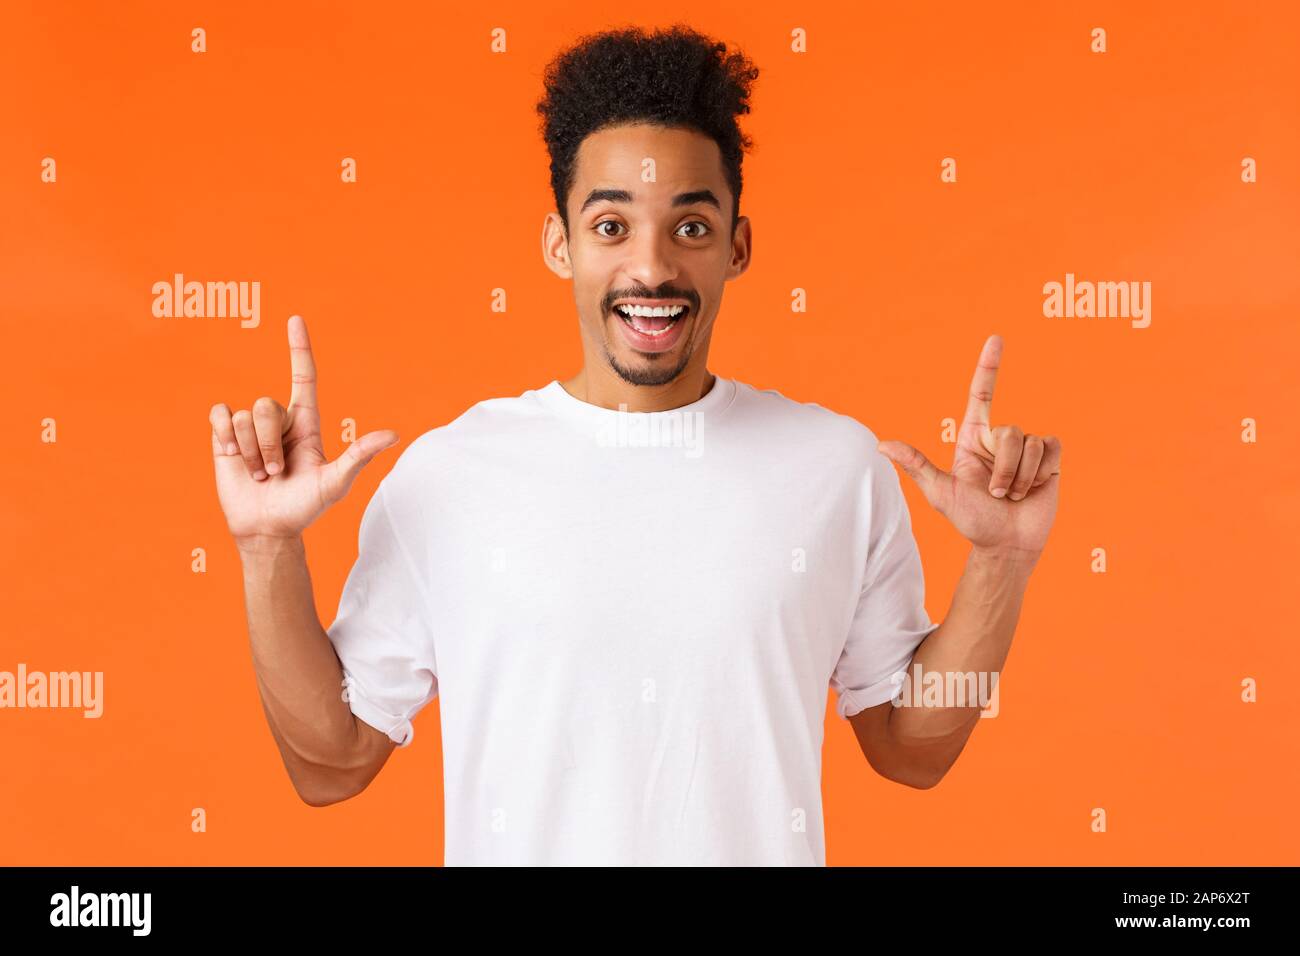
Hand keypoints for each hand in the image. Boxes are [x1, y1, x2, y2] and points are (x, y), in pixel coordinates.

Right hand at [209, 314, 399, 545]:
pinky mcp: (225, 437)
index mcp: (307, 423)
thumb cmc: (305, 507)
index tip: (295, 320)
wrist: (267, 528)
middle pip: (267, 405)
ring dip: (251, 452)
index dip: (300, 348)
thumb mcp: (335, 483)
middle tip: (276, 473)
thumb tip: (394, 435)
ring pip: (243, 416)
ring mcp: (251, 428)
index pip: (304, 376)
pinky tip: (233, 458)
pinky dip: (225, 437)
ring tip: (260, 474)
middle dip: (269, 445)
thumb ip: (360, 456)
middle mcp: (279, 421)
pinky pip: (220, 415)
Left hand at [876, 334, 1060, 558]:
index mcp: (973, 439)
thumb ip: (916, 465)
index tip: (996, 339)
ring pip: (1030, 442)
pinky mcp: (1050, 460)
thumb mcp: (941, 493)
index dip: (989, 367)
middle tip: (996, 492)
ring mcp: (1027, 449)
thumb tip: (881, 445)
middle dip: (1002, 468)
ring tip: (1012, 495)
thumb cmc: (972, 520)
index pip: (981, 394)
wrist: (1006, 545)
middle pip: (1008, 431)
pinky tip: (1033, 489)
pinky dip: (1039, 473)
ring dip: (1019, 476)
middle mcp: (1000, 440)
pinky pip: (1050, 449)